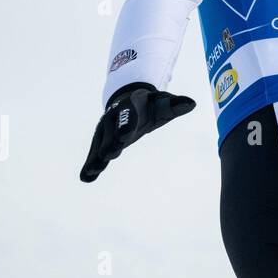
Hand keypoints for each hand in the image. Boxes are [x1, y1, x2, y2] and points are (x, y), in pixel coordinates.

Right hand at [79, 83, 195, 182]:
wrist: (128, 99)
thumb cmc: (150, 104)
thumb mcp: (163, 103)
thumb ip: (175, 105)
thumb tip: (191, 104)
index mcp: (130, 107)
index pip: (128, 117)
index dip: (126, 127)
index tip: (124, 138)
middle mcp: (113, 117)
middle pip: (111, 132)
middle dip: (110, 144)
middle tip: (108, 156)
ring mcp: (105, 130)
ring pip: (100, 144)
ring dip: (96, 157)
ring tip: (92, 170)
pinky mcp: (101, 141)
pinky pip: (95, 153)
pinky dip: (90, 164)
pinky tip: (86, 178)